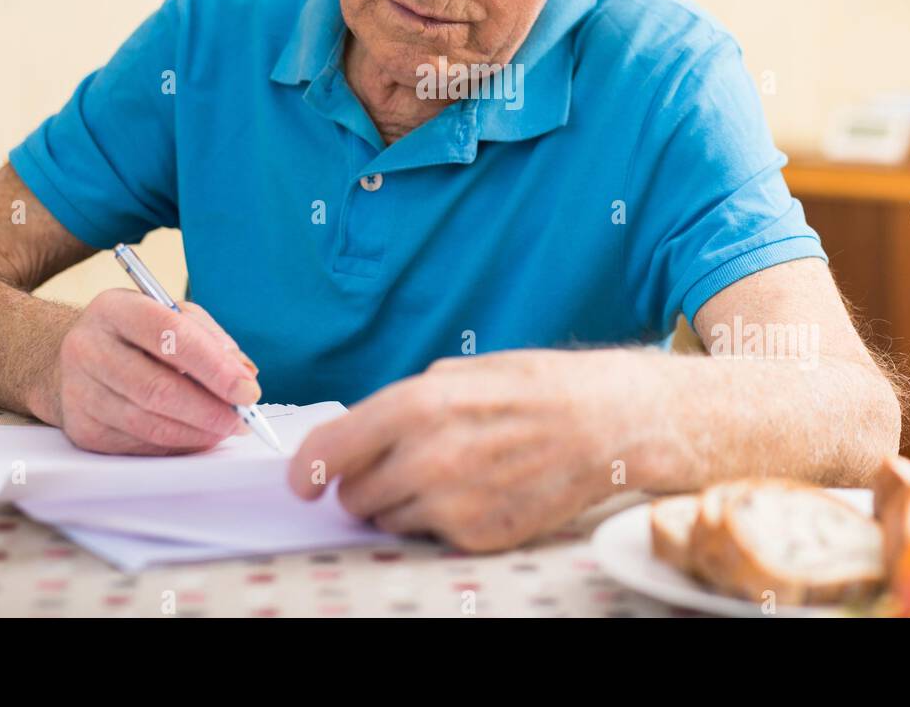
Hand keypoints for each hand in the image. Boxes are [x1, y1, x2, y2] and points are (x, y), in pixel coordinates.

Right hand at [41, 289, 261, 454]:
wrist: (76, 357)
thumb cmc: (137, 334)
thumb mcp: (172, 316)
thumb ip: (210, 339)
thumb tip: (243, 374)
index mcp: (115, 309)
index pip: (169, 336)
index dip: (213, 367)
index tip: (247, 390)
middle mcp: (88, 348)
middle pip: (156, 388)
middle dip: (209, 409)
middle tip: (243, 419)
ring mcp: (79, 391)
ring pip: (147, 422)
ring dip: (197, 432)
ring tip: (226, 428)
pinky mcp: (81, 428)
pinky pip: (137, 444)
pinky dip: (175, 444)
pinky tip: (197, 436)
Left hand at [287, 349, 637, 550]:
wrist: (605, 423)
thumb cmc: (534, 388)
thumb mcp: (458, 372)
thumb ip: (400, 406)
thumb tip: (356, 436)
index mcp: (417, 405)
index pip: (329, 451)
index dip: (307, 469)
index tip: (304, 480)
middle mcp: (429, 458)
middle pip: (353, 494)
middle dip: (366, 479)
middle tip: (400, 462)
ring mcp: (454, 504)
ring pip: (387, 519)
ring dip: (403, 500)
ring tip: (450, 470)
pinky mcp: (478, 536)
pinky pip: (429, 536)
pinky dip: (442, 518)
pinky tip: (478, 489)